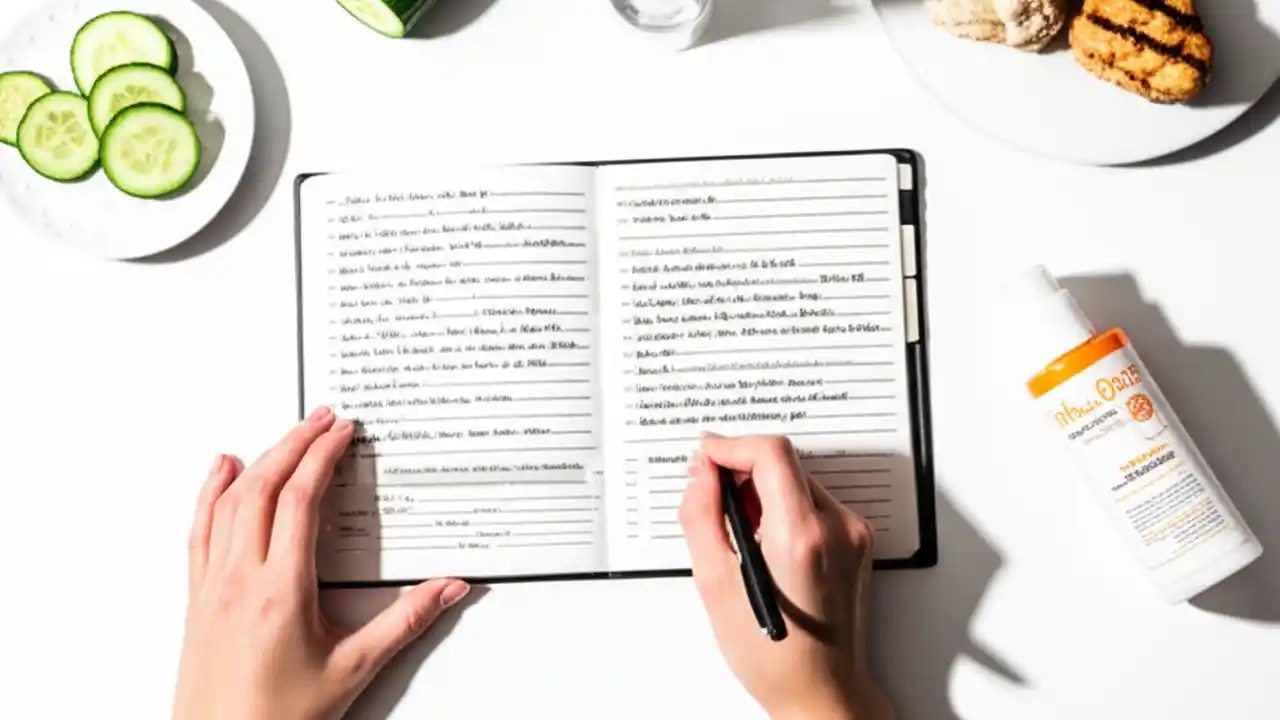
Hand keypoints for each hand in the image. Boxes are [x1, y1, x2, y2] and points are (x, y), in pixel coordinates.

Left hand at [173, 406, 470, 719]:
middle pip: (263, 489)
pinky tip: (219, 474)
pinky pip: (198, 531)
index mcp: (280, 590)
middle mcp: (239, 580)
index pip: (299, 501)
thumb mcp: (354, 668)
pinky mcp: (196, 599)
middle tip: (322, 419)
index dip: (322, 457)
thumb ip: (406, 622)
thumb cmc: (277, 719)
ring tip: (284, 434)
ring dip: (259, 460)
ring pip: (228, 503)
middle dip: (294, 444)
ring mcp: (211, 587)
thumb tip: (448, 590)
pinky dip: (210, 493)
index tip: (341, 432)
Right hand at [680, 433, 894, 719]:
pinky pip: (812, 503)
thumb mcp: (715, 583)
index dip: (730, 446)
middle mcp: (837, 527)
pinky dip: (783, 509)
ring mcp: (852, 533)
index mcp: (801, 535)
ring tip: (742, 536)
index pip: (770, 452)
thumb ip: (701, 516)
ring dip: (762, 492)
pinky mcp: (856, 541)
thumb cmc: (773, 656)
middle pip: (783, 463)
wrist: (821, 691)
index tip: (706, 456)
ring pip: (797, 480)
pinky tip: (767, 545)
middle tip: (713, 501)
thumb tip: (700, 474)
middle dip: (741, 472)